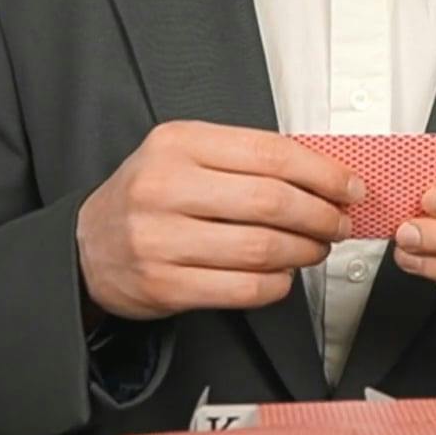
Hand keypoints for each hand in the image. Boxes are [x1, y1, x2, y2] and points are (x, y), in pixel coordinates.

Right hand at [77, 121, 363, 320]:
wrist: (87, 248)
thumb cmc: (146, 198)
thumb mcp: (183, 156)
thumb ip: (245, 159)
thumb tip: (323, 173)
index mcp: (177, 145)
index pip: (270, 153)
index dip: (322, 172)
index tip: (349, 186)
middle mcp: (165, 188)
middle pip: (271, 202)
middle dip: (320, 214)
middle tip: (337, 222)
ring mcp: (161, 240)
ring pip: (262, 248)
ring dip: (304, 252)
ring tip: (314, 248)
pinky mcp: (165, 285)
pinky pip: (243, 289)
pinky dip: (276, 285)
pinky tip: (282, 276)